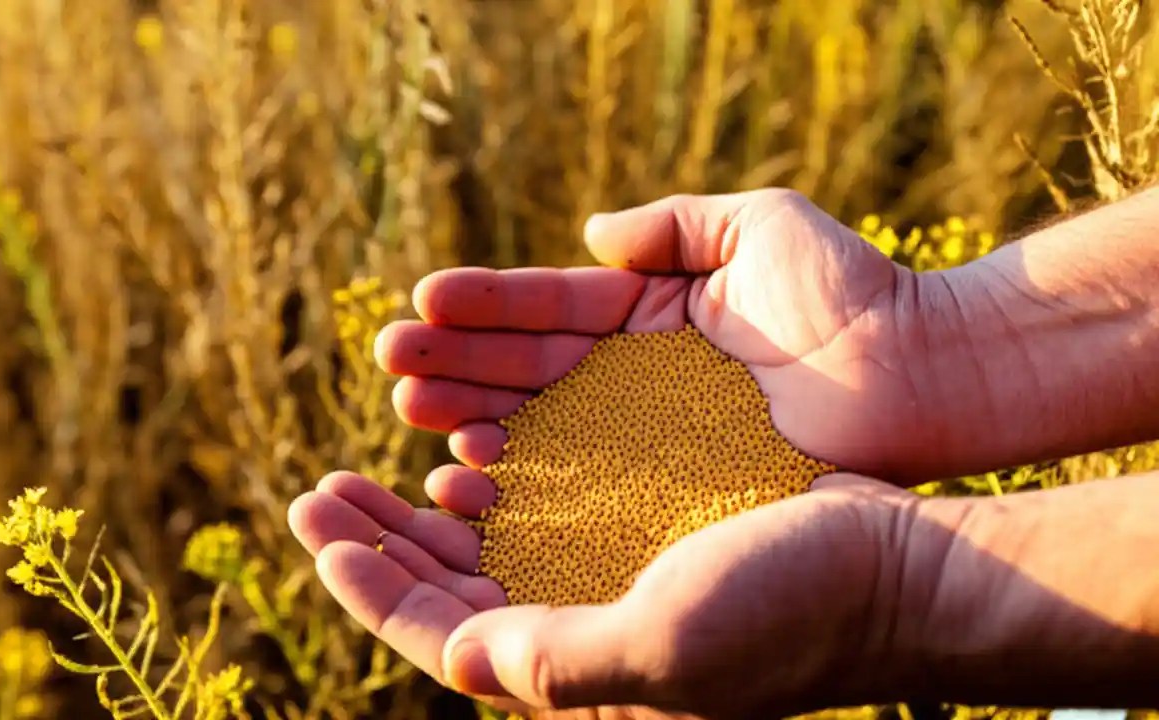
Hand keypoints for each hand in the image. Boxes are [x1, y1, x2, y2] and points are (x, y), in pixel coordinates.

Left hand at [287, 471, 916, 718]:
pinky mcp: (642, 543)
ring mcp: (611, 588)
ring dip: (426, 517)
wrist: (896, 570)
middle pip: (449, 595)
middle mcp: (584, 636)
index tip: (318, 525)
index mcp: (577, 676)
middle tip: (322, 489)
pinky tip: (473, 456)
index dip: (368, 586)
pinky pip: (543, 520)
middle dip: (378, 545)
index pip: (439, 638)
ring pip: (487, 556)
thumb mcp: (668, 646)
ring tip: (382, 467)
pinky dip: (498, 489)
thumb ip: (557, 663)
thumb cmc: (794, 613)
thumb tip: (451, 661)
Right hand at [374, 189, 932, 480]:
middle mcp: (638, 378)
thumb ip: (673, 226)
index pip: (550, 305)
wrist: (928, 374)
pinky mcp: (671, 490)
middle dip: (456, 365)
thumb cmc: (853, 292)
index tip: (421, 302)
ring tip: (412, 414)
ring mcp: (650, 438)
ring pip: (543, 427)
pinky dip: (526, 478)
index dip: (485, 305)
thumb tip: (590, 238)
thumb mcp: (760, 227)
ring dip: (472, 418)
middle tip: (389, 364)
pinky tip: (473, 472)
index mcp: (651, 313)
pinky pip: (585, 483)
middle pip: (529, 368)